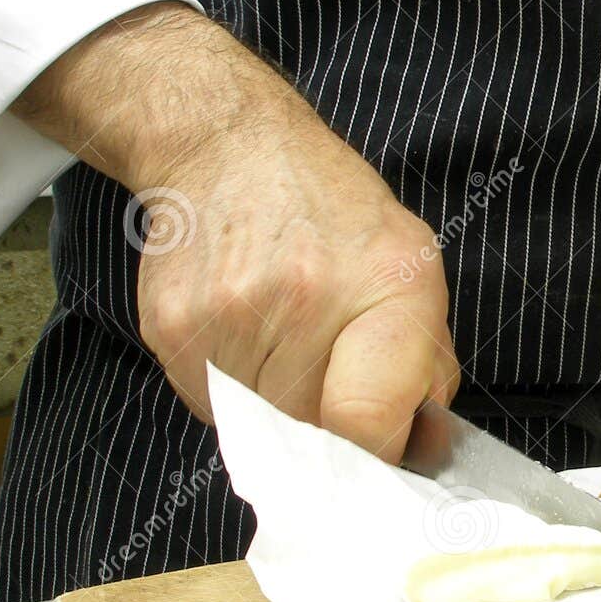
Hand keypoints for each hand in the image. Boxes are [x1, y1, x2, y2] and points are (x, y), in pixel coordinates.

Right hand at [13, 3, 457, 458]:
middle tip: (330, 373)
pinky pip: (214, 404)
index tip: (377, 450)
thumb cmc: (335, 215)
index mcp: (387, 287)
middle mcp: (306, 298)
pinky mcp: (173, 328)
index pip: (366, 424)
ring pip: (262, 427)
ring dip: (278, 407)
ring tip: (286, 341)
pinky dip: (235, 388)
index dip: (374, 455)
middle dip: (330, 424)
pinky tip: (247, 333)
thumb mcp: (413, 269)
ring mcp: (230, 314)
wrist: (230, 147)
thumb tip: (418, 449)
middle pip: (314, 435)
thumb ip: (427, 366)